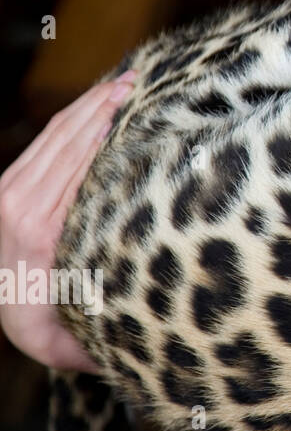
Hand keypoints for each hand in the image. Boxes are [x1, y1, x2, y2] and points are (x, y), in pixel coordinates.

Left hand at [0, 70, 137, 371]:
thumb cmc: (33, 322)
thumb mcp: (55, 337)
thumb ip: (82, 345)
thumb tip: (122, 349)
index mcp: (39, 232)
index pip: (79, 168)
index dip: (106, 133)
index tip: (136, 108)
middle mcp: (21, 204)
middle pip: (68, 141)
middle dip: (102, 107)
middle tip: (137, 81)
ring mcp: (10, 191)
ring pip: (54, 136)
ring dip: (88, 105)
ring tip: (123, 82)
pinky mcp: (7, 185)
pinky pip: (43, 143)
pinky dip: (71, 118)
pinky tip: (94, 103)